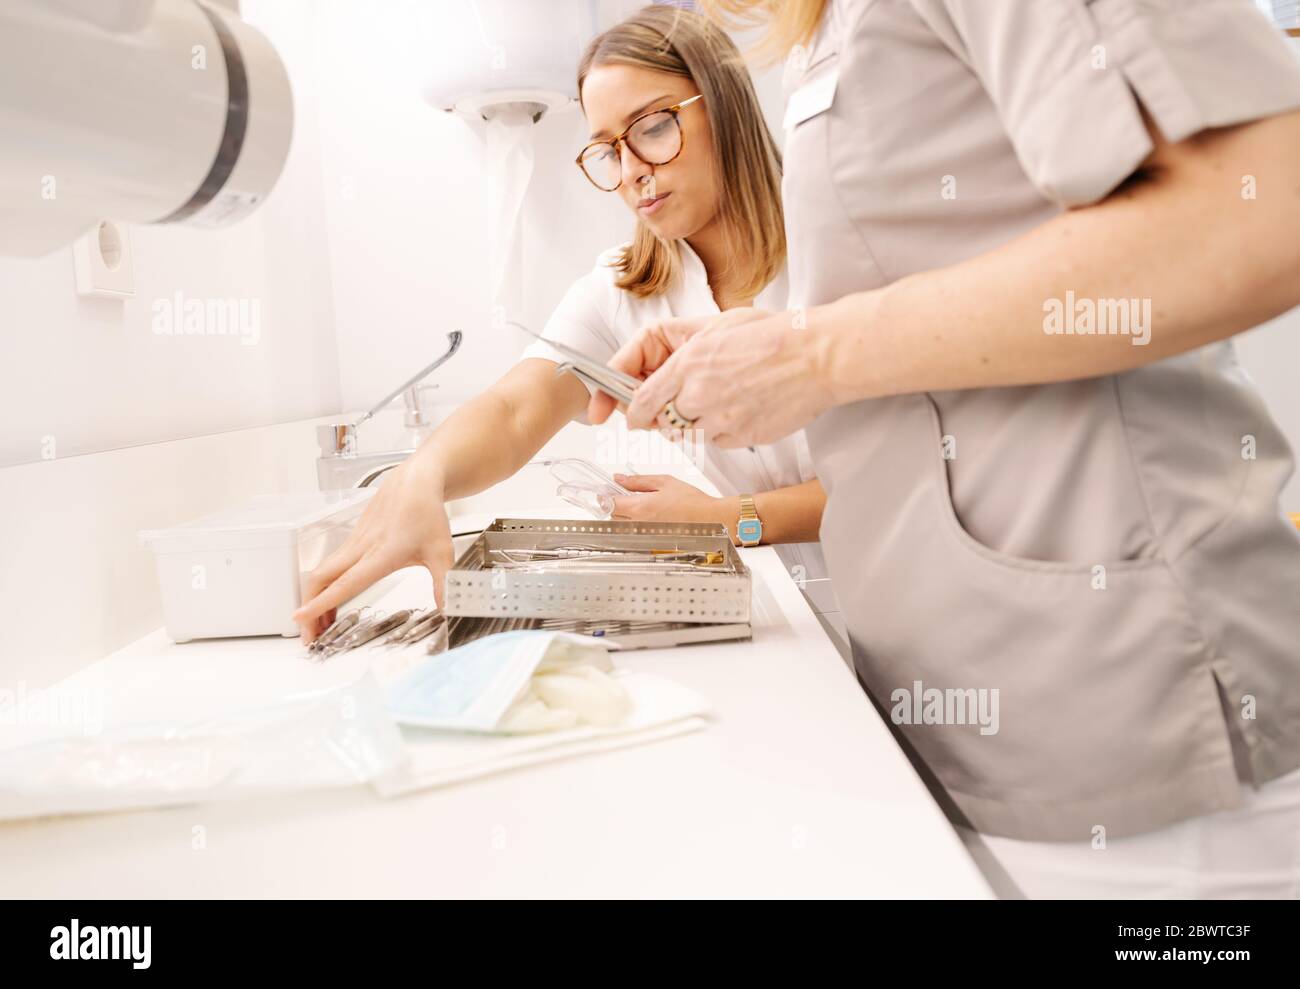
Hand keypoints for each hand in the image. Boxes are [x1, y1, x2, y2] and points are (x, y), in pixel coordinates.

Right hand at [293, 456, 454, 643]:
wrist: (414, 481)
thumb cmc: (425, 511)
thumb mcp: (442, 552)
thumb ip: (445, 584)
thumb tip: (449, 609)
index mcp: (381, 554)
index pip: (345, 584)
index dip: (322, 603)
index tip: (302, 618)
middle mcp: (361, 549)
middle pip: (321, 580)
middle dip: (309, 609)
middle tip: (309, 636)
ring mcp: (353, 543)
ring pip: (322, 574)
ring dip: (315, 600)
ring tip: (320, 626)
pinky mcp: (352, 541)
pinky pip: (329, 566)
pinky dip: (323, 586)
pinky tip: (331, 600)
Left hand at [599, 309, 831, 446]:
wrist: (818, 355)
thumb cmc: (774, 335)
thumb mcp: (718, 326)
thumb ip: (683, 349)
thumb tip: (661, 371)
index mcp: (687, 362)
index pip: (641, 400)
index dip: (632, 412)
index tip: (631, 416)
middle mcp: (698, 394)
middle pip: (663, 422)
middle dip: (666, 416)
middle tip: (687, 401)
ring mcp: (720, 420)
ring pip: (691, 434)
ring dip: (698, 422)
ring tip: (725, 399)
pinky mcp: (742, 437)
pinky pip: (719, 441)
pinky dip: (724, 430)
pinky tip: (744, 408)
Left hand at [609, 473, 727, 525]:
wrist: (710, 519)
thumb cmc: (691, 501)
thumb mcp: (663, 482)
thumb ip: (637, 481)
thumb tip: (618, 478)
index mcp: (641, 508)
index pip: (609, 503)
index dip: (605, 495)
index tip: (607, 489)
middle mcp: (639, 525)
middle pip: (612, 516)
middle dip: (615, 505)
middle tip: (627, 495)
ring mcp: (645, 536)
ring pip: (622, 526)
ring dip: (625, 515)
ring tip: (643, 506)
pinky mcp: (651, 542)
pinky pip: (635, 534)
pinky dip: (636, 525)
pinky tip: (651, 517)